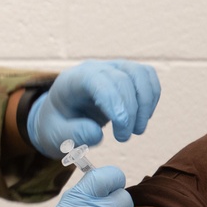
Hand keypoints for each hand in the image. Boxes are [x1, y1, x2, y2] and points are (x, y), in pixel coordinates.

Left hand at [27, 60, 159, 158]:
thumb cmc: (57, 126)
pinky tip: (143, 117)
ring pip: (139, 73)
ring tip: (137, 130)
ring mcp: (111, 68)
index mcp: (71, 81)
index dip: (114, 102)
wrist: (61, 117)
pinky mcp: (126, 73)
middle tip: (124, 138)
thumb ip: (72, 135)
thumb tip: (96, 133)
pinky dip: (151, 97)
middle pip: (122, 79)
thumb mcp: (55, 136)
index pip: (96, 80)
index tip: (122, 129)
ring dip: (145, 103)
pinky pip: (147, 76)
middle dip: (130, 111)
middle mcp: (93, 69)